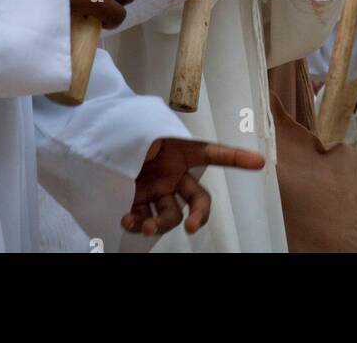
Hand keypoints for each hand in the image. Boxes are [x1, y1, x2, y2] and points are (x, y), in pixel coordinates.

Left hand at [122, 139, 265, 236]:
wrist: (97, 140)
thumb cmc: (123, 128)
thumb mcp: (141, 130)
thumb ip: (153, 142)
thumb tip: (154, 155)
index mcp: (179, 151)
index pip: (213, 152)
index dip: (236, 157)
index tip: (259, 162)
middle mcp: (172, 174)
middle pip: (197, 198)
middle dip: (200, 214)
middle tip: (192, 227)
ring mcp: (156, 190)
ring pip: (171, 216)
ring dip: (160, 225)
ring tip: (145, 226)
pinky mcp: (138, 201)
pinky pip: (145, 219)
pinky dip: (137, 223)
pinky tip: (127, 220)